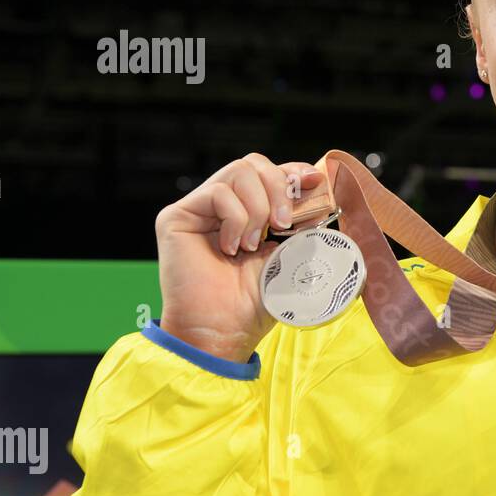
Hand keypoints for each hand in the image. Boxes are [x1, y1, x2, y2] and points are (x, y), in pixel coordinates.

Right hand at [155, 153, 327, 361]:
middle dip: (279, 188)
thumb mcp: (288, 255)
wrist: (223, 332)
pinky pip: (219, 193)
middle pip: (253, 163)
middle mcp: (220, 207)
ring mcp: (197, 209)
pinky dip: (236, 219)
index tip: (313, 181)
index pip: (268, 173)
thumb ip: (299, 222)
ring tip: (254, 245)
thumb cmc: (253, 304)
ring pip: (238, 172)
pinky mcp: (176, 216)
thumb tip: (318, 188)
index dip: (292, 172)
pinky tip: (232, 249)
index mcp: (247, 213)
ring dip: (258, 208)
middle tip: (284, 225)